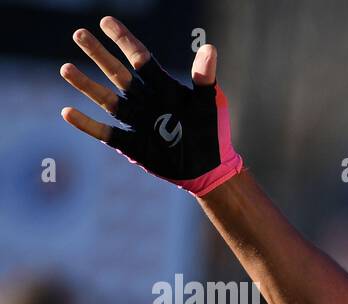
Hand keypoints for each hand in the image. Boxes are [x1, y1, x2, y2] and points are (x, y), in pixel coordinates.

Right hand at [59, 16, 243, 195]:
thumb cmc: (212, 132)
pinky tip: (67, 112)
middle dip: (98, 54)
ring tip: (65, 68)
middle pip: (117, 73)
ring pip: (106, 99)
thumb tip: (209, 48)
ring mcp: (136, 121)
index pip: (140, 58)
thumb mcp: (211, 103)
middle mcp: (145, 100)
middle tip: (79, 34)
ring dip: (86, 84)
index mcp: (162, 87)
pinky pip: (105, 132)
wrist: (211, 168)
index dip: (123, 40)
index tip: (106, 22)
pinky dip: (86, 124)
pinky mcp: (131, 144)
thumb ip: (205, 77)